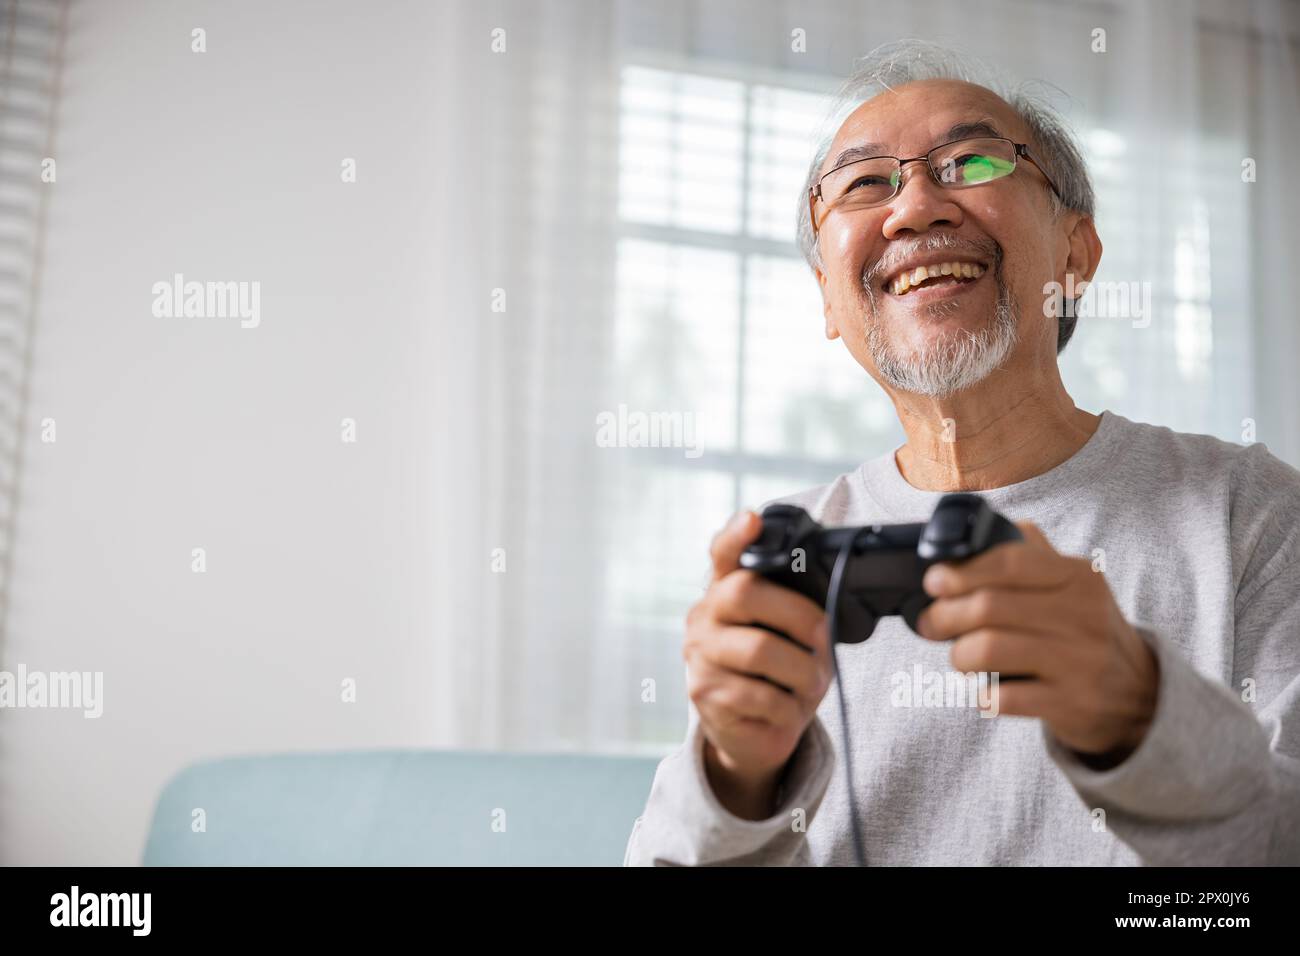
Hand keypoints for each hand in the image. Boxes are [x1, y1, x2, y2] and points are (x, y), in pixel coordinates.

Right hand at [684, 511, 832, 818]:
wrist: (750, 732)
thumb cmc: (775, 674)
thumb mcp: (784, 637)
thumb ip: (791, 612)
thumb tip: (828, 616)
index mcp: (724, 592)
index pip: (723, 554)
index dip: (736, 535)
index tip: (753, 518)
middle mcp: (703, 617)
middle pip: (746, 593)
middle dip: (798, 615)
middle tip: (826, 639)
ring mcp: (699, 654)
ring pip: (760, 650)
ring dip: (802, 671)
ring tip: (812, 683)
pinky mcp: (704, 693)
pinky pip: (761, 695)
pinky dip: (789, 705)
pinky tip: (788, 708)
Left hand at [915, 522, 1158, 763]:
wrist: (1140, 695)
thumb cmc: (1085, 630)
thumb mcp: (1073, 584)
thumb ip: (1030, 553)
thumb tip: (972, 536)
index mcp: (1079, 576)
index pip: (1009, 561)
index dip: (961, 570)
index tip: (934, 581)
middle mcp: (1083, 616)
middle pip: (988, 607)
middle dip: (945, 615)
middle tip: (932, 624)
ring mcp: (1079, 662)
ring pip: (986, 650)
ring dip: (959, 655)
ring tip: (960, 657)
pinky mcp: (1071, 704)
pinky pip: (1002, 697)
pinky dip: (983, 694)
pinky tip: (988, 690)